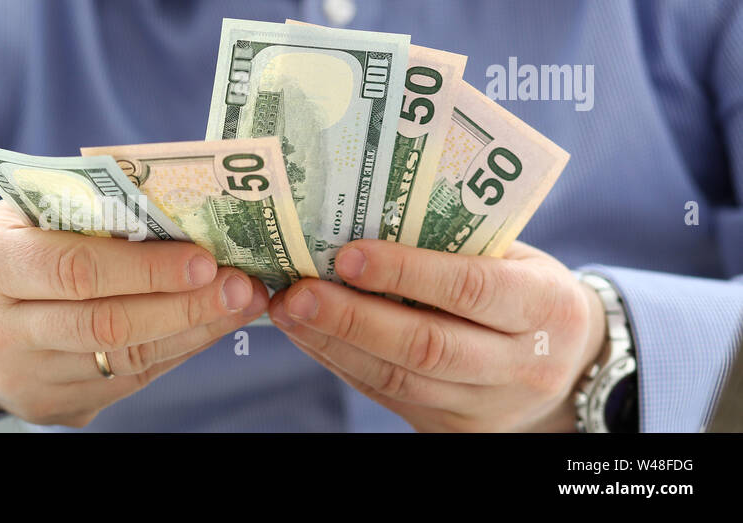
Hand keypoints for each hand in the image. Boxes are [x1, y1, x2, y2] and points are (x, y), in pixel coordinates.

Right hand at [0, 201, 267, 426]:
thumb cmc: (9, 246)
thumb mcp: (26, 213)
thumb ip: (88, 209)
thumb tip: (182, 209)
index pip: (74, 270)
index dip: (144, 267)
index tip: (205, 257)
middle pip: (105, 325)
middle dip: (184, 305)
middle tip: (241, 285)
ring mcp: (22, 379)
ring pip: (124, 360)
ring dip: (192, 330)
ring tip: (240, 303)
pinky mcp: (48, 408)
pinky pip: (126, 382)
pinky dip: (175, 351)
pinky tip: (208, 326)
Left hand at [268, 240, 606, 431]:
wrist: (570, 368)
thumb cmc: (527, 290)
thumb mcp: (518, 259)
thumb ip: (458, 244)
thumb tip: (363, 217)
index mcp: (546, 305)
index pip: (471, 288)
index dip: (406, 272)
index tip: (348, 255)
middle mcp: (523, 363)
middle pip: (427, 345)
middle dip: (353, 317)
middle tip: (299, 291)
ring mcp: (488, 405)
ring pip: (400, 379)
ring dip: (334, 343)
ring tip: (290, 311)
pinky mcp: (455, 430)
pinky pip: (388, 396)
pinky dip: (342, 363)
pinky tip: (309, 336)